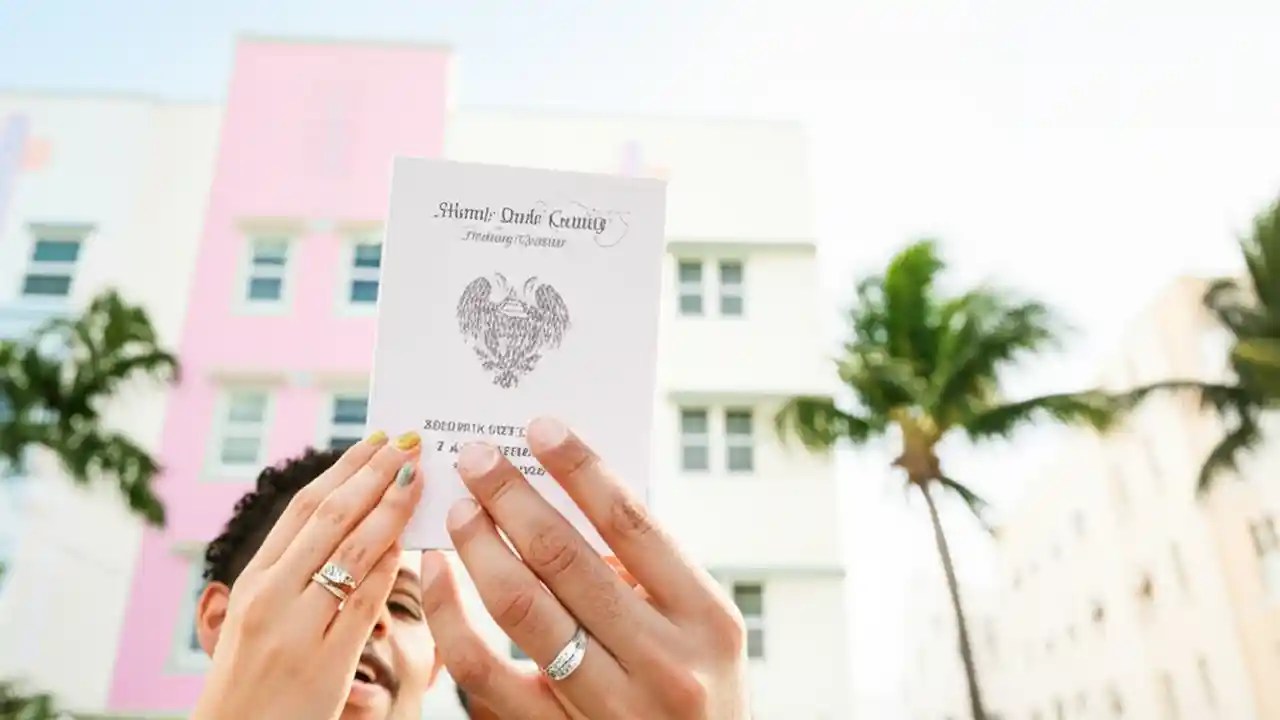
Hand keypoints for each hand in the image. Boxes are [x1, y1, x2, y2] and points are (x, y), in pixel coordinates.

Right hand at [192, 432, 423, 719]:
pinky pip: (365, 601)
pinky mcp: (325, 661)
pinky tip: (411, 540)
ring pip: (351, 551)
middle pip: (329, 517)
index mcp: (254, 580)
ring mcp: (296, 627)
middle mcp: (270, 595)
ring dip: (390, 507)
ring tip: (418, 477)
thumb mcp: (257, 619)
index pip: (302, 508)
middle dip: (373, 474)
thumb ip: (293, 575)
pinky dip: (390, 565)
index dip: (343, 470)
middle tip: (408, 442)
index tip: (375, 442)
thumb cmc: (253, 680)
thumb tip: (347, 524)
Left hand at [420, 417, 750, 719]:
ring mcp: (610, 705)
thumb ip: (649, 568)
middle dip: (511, 497)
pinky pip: (485, 673)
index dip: (580, 467)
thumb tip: (568, 490)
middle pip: (565, 558)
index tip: (540, 427)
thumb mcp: (701, 626)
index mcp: (706, 618)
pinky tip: (437, 574)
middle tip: (476, 457)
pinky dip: (450, 617)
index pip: (631, 523)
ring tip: (458, 507)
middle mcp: (662, 662)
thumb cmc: (698, 685)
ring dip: (478, 546)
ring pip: (521, 610)